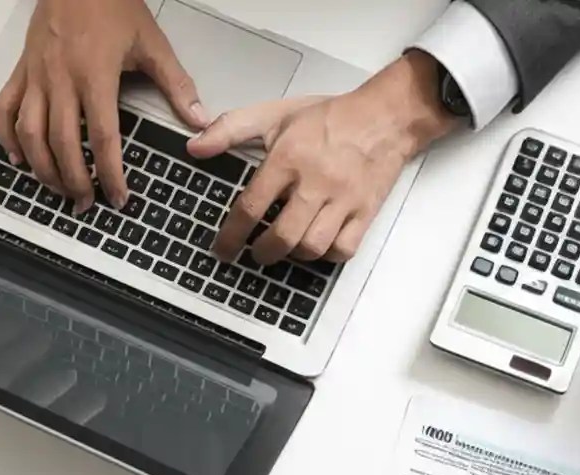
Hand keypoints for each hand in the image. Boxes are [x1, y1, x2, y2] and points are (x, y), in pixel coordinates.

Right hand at [0, 0, 209, 211]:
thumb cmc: (113, 4)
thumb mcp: (152, 43)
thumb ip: (176, 85)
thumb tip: (199, 119)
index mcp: (95, 76)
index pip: (102, 138)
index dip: (110, 173)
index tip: (118, 197)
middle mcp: (60, 79)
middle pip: (62, 143)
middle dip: (74, 180)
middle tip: (86, 203)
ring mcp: (35, 75)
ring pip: (29, 133)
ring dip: (42, 167)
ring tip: (58, 187)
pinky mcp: (20, 69)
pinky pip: (3, 109)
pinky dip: (7, 137)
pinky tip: (20, 158)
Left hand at [187, 51, 457, 264]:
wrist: (385, 117)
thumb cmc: (328, 118)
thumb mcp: (274, 114)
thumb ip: (230, 129)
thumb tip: (194, 146)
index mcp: (289, 157)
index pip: (252, 206)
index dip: (231, 236)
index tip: (222, 250)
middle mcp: (316, 181)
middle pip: (283, 236)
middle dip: (262, 253)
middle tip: (255, 253)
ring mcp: (344, 199)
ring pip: (313, 247)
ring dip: (293, 254)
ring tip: (285, 247)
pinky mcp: (365, 211)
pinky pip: (344, 249)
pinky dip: (327, 255)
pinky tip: (317, 244)